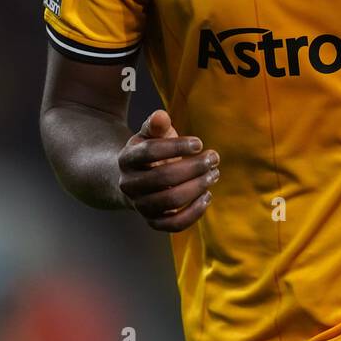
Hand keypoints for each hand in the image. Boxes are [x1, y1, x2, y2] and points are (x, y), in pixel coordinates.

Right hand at [117, 109, 218, 231]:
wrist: (135, 180)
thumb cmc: (150, 153)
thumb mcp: (150, 135)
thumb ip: (156, 125)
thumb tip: (161, 115)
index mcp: (126, 159)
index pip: (150, 152)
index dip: (176, 147)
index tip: (200, 143)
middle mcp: (128, 184)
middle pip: (163, 178)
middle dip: (193, 168)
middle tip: (213, 159)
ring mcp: (139, 205)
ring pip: (170, 201)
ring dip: (196, 188)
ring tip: (213, 175)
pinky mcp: (152, 221)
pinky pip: (173, 225)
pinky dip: (193, 213)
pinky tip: (208, 196)